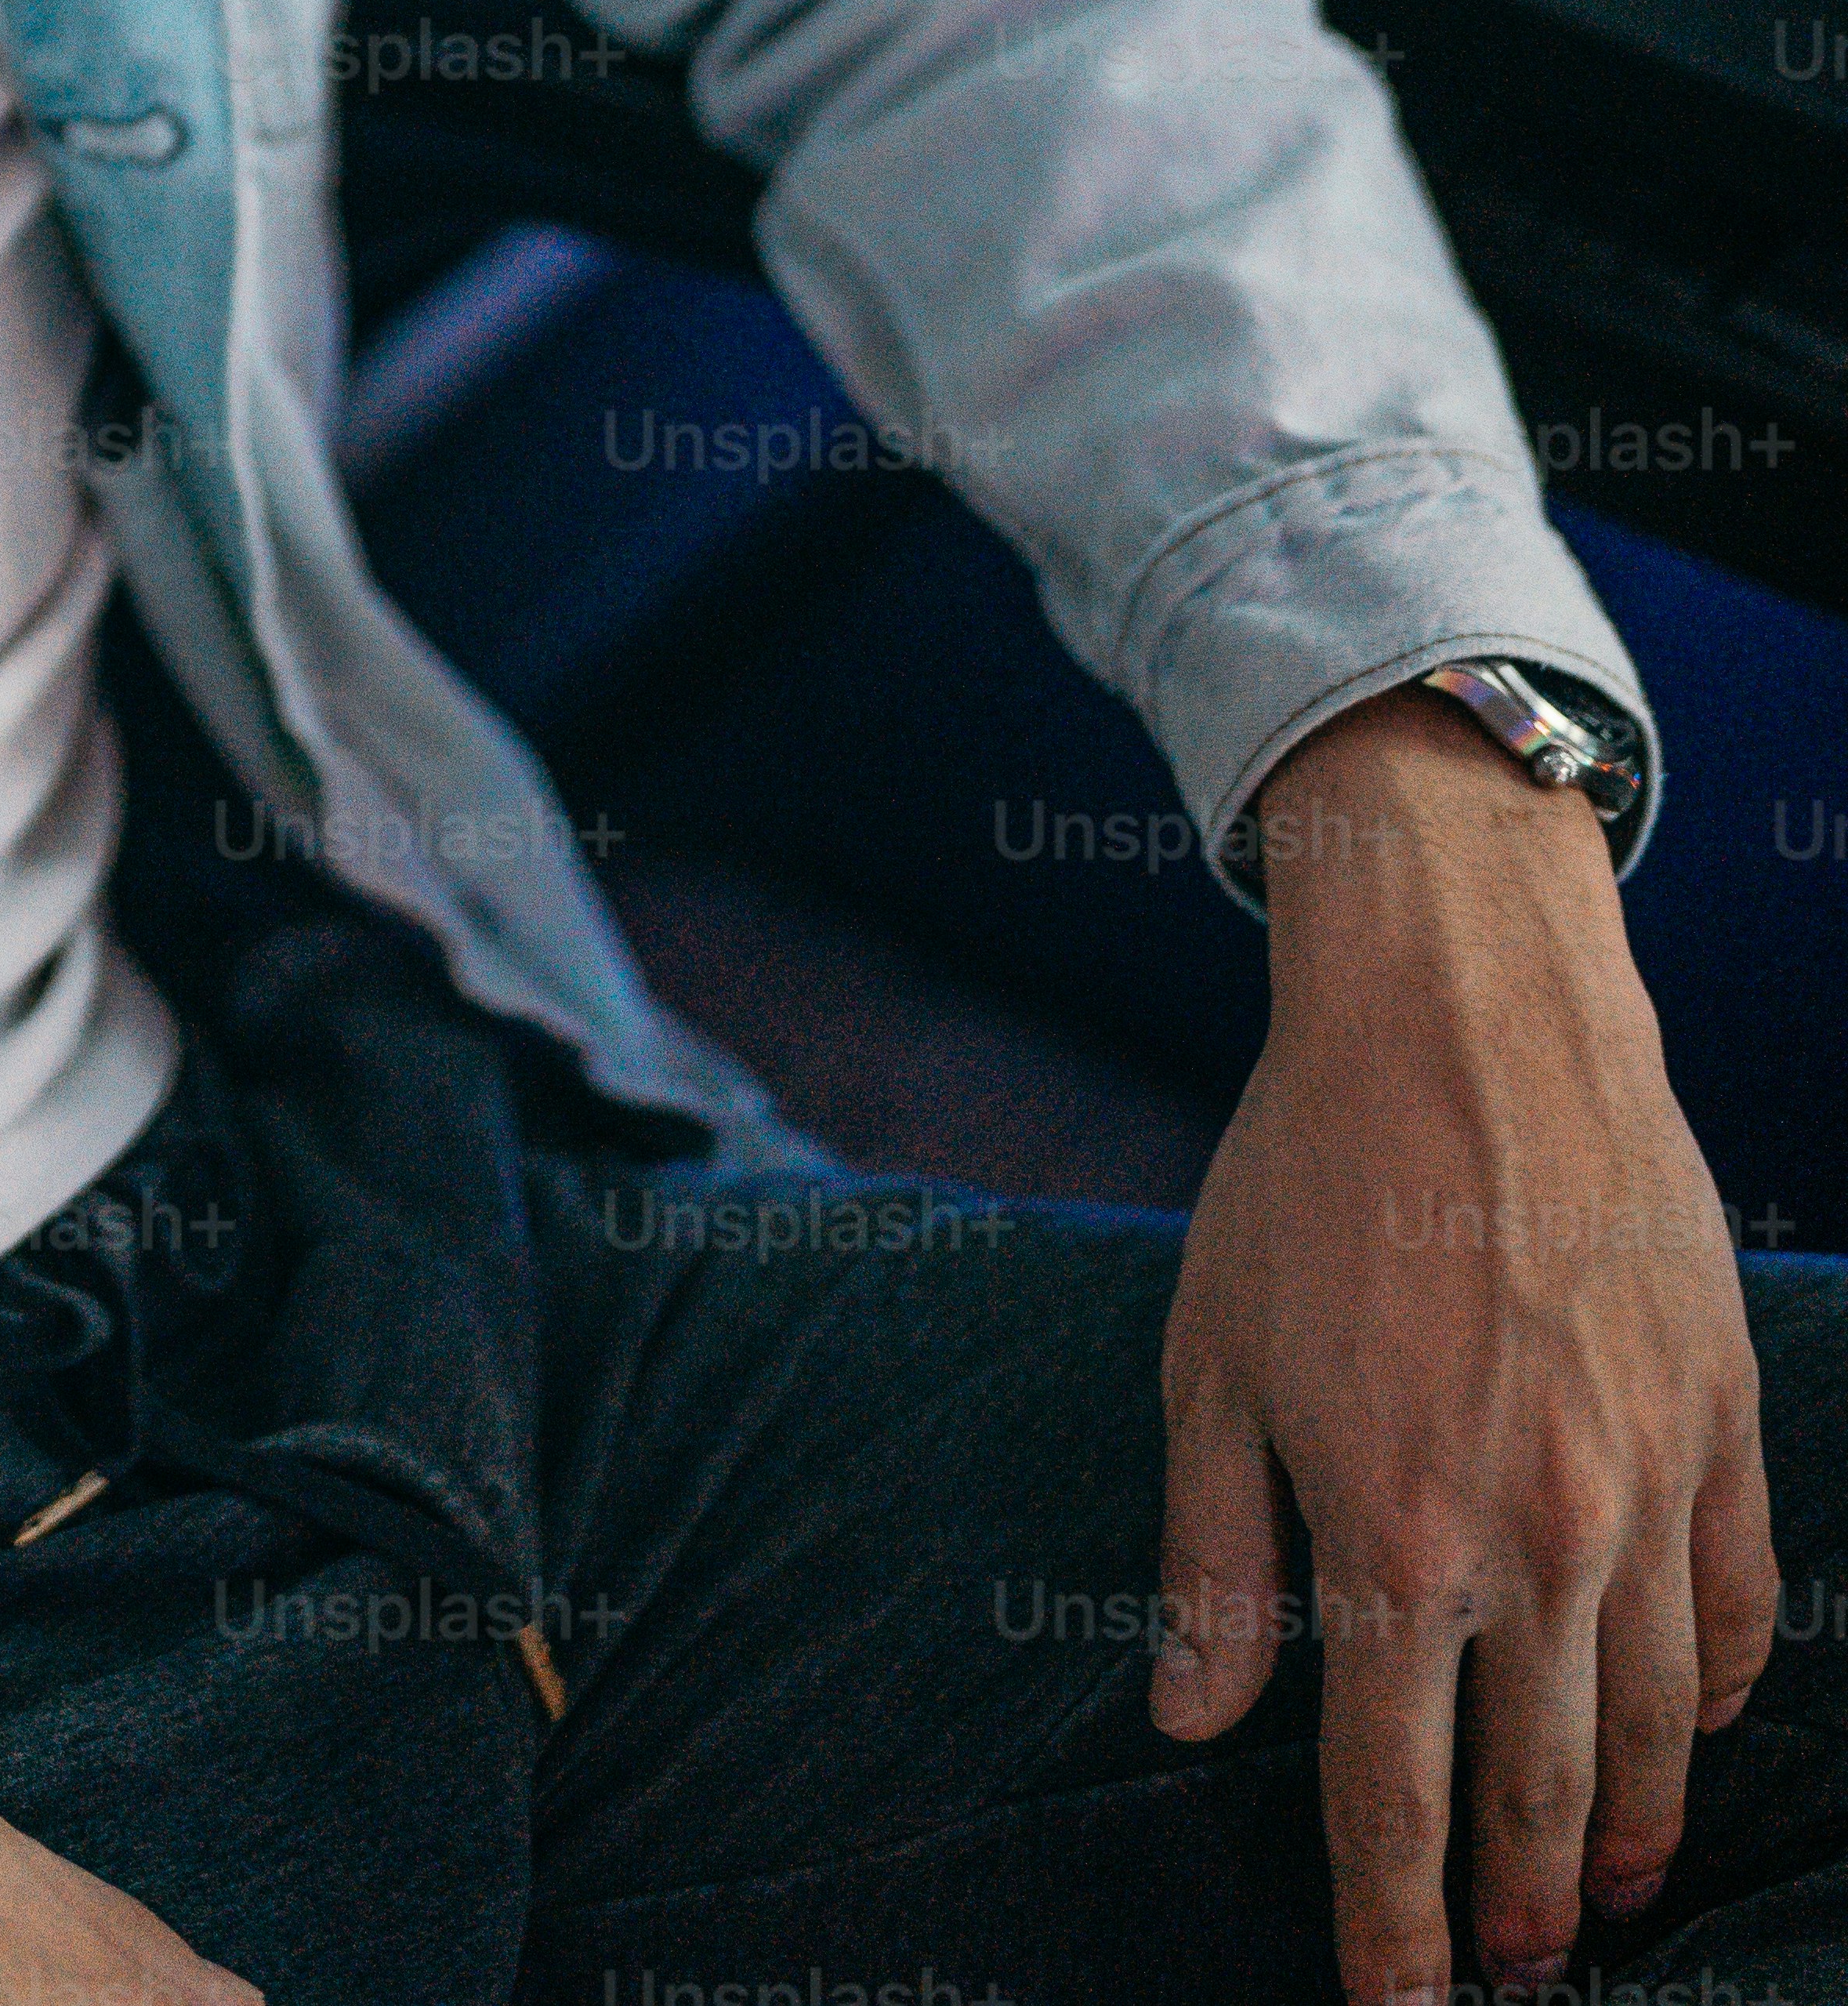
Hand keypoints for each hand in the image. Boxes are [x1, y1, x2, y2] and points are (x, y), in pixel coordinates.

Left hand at [1149, 687, 1773, 2005]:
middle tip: (1512, 1979)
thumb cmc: (1309, 1176)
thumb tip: (1188, 1719)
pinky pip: (1738, 1607)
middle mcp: (1538, 1538)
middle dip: (1520, 1908)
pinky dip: (1719, 1692)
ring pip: (1658, 1725)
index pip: (1391, 1792)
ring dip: (1627, 1828)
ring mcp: (1646, 1485)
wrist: (1463, 1016)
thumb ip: (1212, 1559)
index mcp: (1395, 1536)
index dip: (1389, 1921)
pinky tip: (1690, 1728)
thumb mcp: (1210, 1363)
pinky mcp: (1718, 1422)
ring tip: (1602, 1896)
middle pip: (1539, 1786)